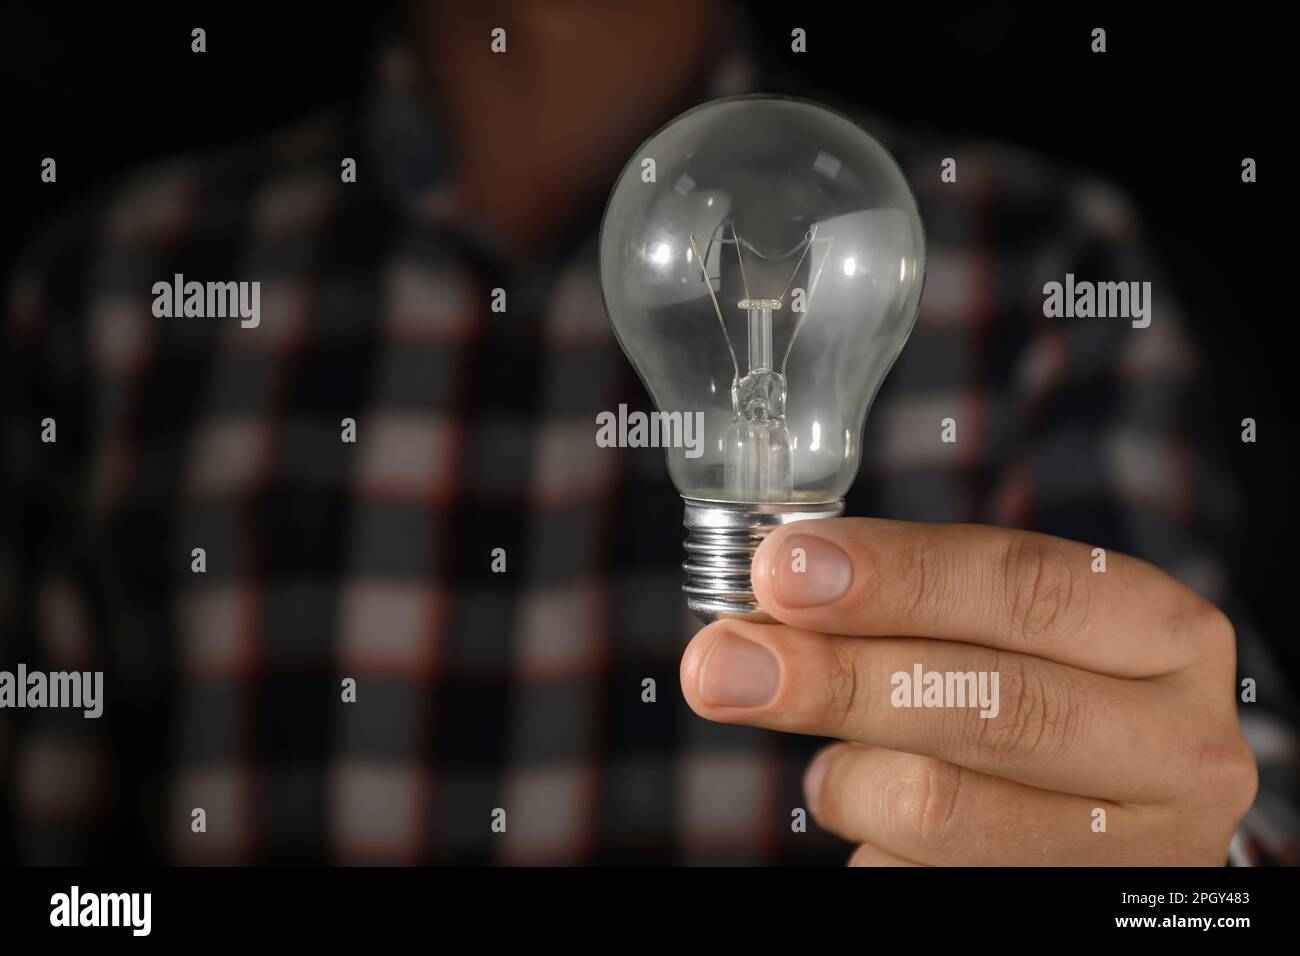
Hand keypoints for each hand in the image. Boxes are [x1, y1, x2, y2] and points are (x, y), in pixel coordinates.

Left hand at [679, 519, 1257, 864]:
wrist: (1112, 808)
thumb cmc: (1036, 687)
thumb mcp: (1004, 629)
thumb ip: (908, 603)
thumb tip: (770, 590)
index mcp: (1165, 635)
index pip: (1027, 588)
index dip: (897, 577)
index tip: (783, 569)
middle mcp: (1178, 747)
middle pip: (988, 705)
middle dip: (836, 679)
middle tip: (720, 663)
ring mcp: (1138, 850)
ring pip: (940, 807)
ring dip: (847, 779)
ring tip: (832, 770)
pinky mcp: (1074, 909)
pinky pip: (923, 877)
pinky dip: (870, 845)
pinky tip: (878, 825)